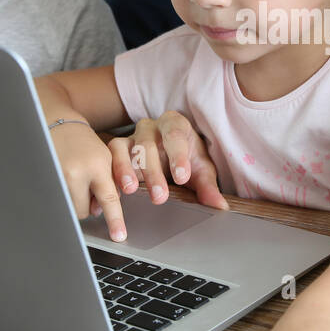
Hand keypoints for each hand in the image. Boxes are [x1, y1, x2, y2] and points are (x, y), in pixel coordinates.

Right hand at [48, 120, 128, 240]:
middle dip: (87, 205)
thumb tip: (101, 211)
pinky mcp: (45, 180)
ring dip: (75, 201)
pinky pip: (58, 201)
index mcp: (96, 165)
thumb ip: (109, 185)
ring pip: (70, 208)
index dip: (115, 220)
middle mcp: (75, 172)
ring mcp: (57, 177)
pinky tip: (64, 180)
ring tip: (75, 180)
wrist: (59, 125)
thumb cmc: (85, 144)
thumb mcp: (106, 159)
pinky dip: (64, 196)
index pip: (109, 199)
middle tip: (86, 186)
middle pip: (84, 211)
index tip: (119, 236)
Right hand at [106, 111, 228, 218]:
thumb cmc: (187, 158)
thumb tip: (219, 206)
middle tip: (160, 195)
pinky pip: (110, 156)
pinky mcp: (118, 149)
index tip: (182, 177)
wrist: (168, 153)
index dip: (178, 156)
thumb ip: (208, 187)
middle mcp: (151, 127)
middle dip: (154, 171)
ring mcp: (132, 137)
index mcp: (175, 125)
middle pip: (148, 144)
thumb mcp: (200, 171)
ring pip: (125, 148)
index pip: (175, 135)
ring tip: (131, 189)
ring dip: (127, 170)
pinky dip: (112, 173)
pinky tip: (115, 190)